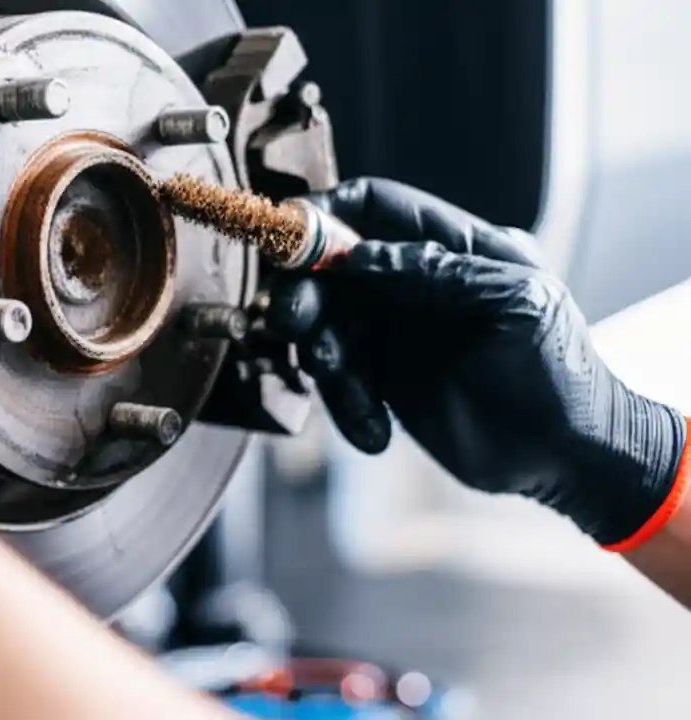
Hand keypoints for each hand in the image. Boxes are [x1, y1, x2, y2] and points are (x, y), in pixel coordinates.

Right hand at [268, 179, 686, 545]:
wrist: (567, 459)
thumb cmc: (559, 373)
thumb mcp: (514, 305)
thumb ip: (439, 272)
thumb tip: (359, 255)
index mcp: (456, 248)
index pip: (377, 206)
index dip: (327, 211)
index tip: (288, 233)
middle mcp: (417, 283)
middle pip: (333, 269)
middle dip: (308, 294)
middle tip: (293, 322)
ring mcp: (397, 332)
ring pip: (328, 329)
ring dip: (326, 361)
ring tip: (357, 399)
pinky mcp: (384, 379)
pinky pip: (341, 381)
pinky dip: (347, 408)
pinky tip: (377, 435)